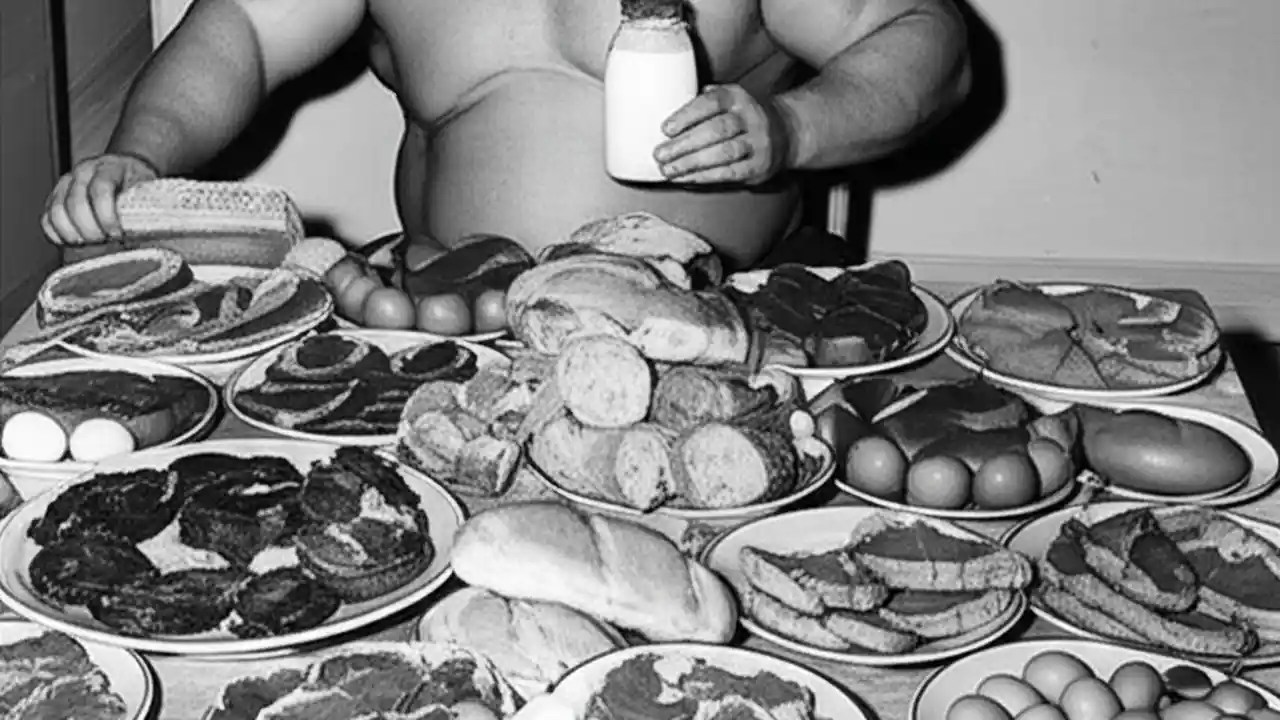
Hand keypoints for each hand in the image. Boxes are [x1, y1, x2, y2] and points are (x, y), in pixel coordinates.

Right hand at [41, 153, 158, 244]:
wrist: (127, 167)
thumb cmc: (138, 183)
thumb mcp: (148, 190)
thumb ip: (146, 207)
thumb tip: (145, 236)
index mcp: (109, 168)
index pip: (101, 189)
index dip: (107, 216)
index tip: (117, 234)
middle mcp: (83, 172)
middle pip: (76, 202)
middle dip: (90, 229)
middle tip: (103, 242)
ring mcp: (66, 184)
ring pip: (56, 211)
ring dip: (72, 233)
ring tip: (90, 244)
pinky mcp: (55, 198)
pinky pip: (46, 219)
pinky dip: (57, 234)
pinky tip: (73, 242)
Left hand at [654, 84, 792, 185]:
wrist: (788, 132)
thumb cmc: (745, 117)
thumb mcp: (731, 99)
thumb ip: (705, 102)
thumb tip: (672, 110)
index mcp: (739, 97)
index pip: (712, 102)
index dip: (687, 115)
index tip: (665, 129)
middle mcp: (752, 117)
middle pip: (715, 130)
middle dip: (684, 145)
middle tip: (660, 155)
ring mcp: (759, 143)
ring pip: (723, 153)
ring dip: (692, 164)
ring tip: (669, 171)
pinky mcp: (760, 166)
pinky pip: (731, 173)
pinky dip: (706, 177)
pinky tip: (687, 179)